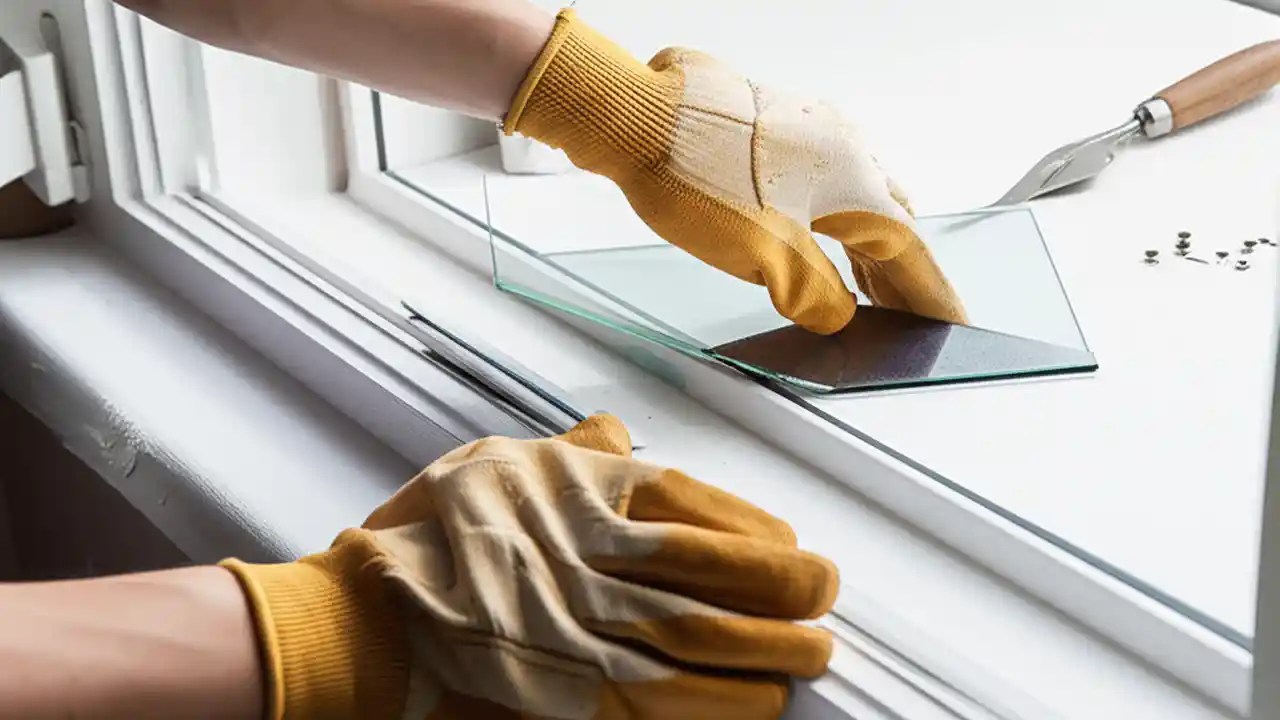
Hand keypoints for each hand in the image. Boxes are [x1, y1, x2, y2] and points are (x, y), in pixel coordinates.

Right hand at [223, 415, 838, 719]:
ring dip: (765, 648)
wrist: (362, 616)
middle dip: (783, 587)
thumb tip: (618, 430)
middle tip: (827, 595)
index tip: (793, 545)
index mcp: (573, 489)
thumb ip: (568, 449)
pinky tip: (755, 704)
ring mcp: (574, 622)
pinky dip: (714, 704)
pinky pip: (654, 700)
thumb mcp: (496, 461)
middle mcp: (583, 551)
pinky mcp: (561, 687)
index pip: (691, 504)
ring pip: (694, 636)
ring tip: (812, 652)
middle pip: (708, 571)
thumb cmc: (425, 532)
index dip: (754, 528)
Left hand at [506, 10, 966, 334]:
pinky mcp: (773, 131)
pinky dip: (833, 222)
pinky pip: (823, 182)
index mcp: (854, 179)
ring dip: (866, 248)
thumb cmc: (693, 175)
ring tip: (869, 289)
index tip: (952, 323)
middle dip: (900, 276)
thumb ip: (813, 294)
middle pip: (889, 224)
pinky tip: (818, 237)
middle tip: (910, 318)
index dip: (930, 293)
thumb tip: (836, 314)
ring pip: (856, 199)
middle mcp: (843, 148)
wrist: (632, 116)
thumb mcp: (766, 256)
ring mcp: (808, 133)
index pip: (909, 250)